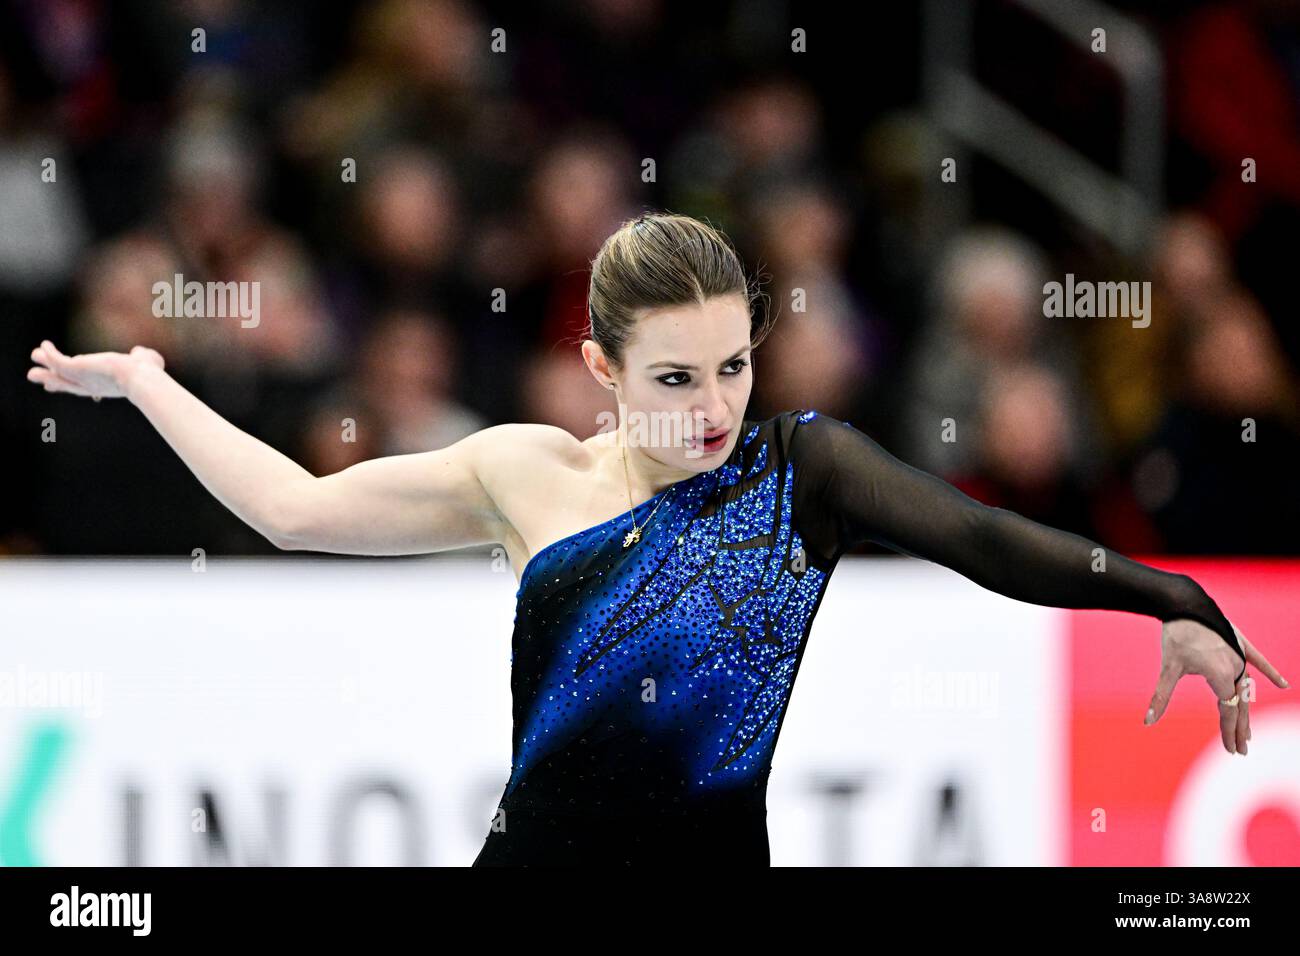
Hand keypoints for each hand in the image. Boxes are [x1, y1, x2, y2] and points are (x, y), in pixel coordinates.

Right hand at [27, 340, 163, 400]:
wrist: (140, 378)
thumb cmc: (148, 374)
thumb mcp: (144, 362)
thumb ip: (140, 357)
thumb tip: (140, 352)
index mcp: (105, 385)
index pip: (84, 386)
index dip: (72, 384)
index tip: (57, 386)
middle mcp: (91, 384)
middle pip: (66, 383)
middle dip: (51, 379)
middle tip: (34, 375)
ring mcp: (82, 377)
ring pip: (58, 372)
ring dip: (45, 364)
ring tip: (33, 356)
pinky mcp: (76, 368)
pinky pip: (58, 361)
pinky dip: (50, 353)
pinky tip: (44, 344)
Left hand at [1145, 618, 1287, 753]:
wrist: (1184, 602)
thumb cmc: (1175, 635)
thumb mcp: (1168, 668)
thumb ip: (1161, 697)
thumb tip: (1147, 722)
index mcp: (1221, 675)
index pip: (1228, 710)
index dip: (1228, 731)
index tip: (1231, 749)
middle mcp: (1235, 667)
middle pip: (1240, 704)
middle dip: (1240, 729)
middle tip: (1241, 750)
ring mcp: (1239, 655)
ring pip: (1247, 688)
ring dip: (1247, 709)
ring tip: (1247, 730)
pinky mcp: (1239, 643)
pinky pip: (1258, 661)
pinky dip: (1270, 673)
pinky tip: (1282, 684)